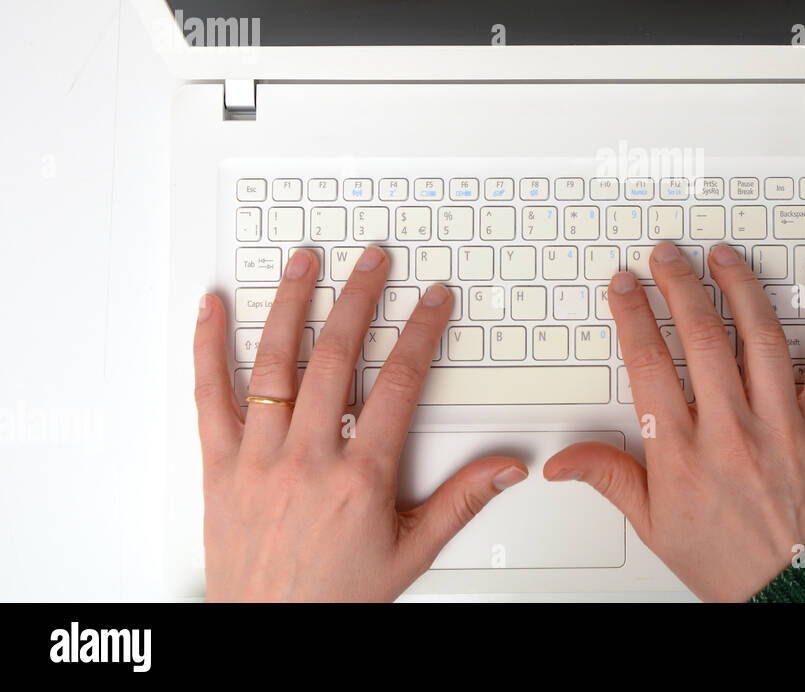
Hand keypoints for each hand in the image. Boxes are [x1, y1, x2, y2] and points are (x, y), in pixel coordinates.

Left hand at [192, 245, 527, 600]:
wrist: (268, 632)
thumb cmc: (334, 596)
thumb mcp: (411, 552)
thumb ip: (461, 501)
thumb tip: (508, 468)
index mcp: (359, 478)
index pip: (400, 384)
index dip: (421, 333)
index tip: (432, 301)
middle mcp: (306, 459)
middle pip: (337, 357)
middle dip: (359, 298)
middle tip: (373, 261)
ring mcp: (258, 458)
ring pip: (274, 363)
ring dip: (290, 304)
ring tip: (305, 263)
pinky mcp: (218, 465)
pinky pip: (208, 396)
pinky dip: (207, 348)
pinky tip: (211, 309)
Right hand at [544, 241, 804, 601]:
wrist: (794, 590)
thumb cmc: (725, 558)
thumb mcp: (653, 523)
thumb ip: (609, 477)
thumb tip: (561, 461)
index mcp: (683, 455)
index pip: (650, 364)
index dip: (633, 315)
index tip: (625, 286)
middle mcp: (732, 433)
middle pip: (702, 338)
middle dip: (679, 285)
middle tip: (666, 256)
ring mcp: (782, 426)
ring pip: (761, 338)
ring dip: (740, 286)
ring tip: (722, 256)